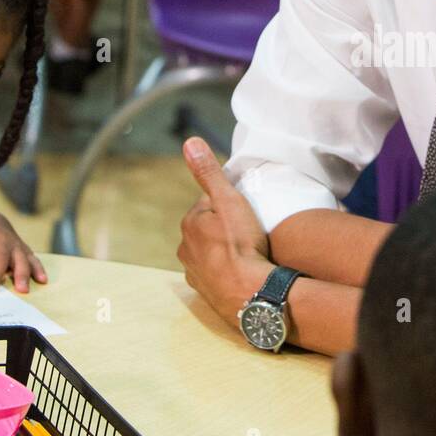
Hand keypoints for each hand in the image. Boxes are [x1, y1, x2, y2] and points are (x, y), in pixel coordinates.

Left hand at [178, 137, 272, 321]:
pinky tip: (242, 272)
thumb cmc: (241, 245)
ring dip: (225, 251)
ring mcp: (195, 273)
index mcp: (190, 223)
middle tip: (250, 233)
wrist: (250, 293)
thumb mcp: (230, 201)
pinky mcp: (206, 293)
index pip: (209, 205)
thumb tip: (190, 142)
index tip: (245, 211)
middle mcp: (185, 248)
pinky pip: (216, 276)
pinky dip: (226, 272)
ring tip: (249, 254)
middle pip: (208, 229)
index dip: (229, 205)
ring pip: (211, 253)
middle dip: (225, 228)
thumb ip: (210, 173)